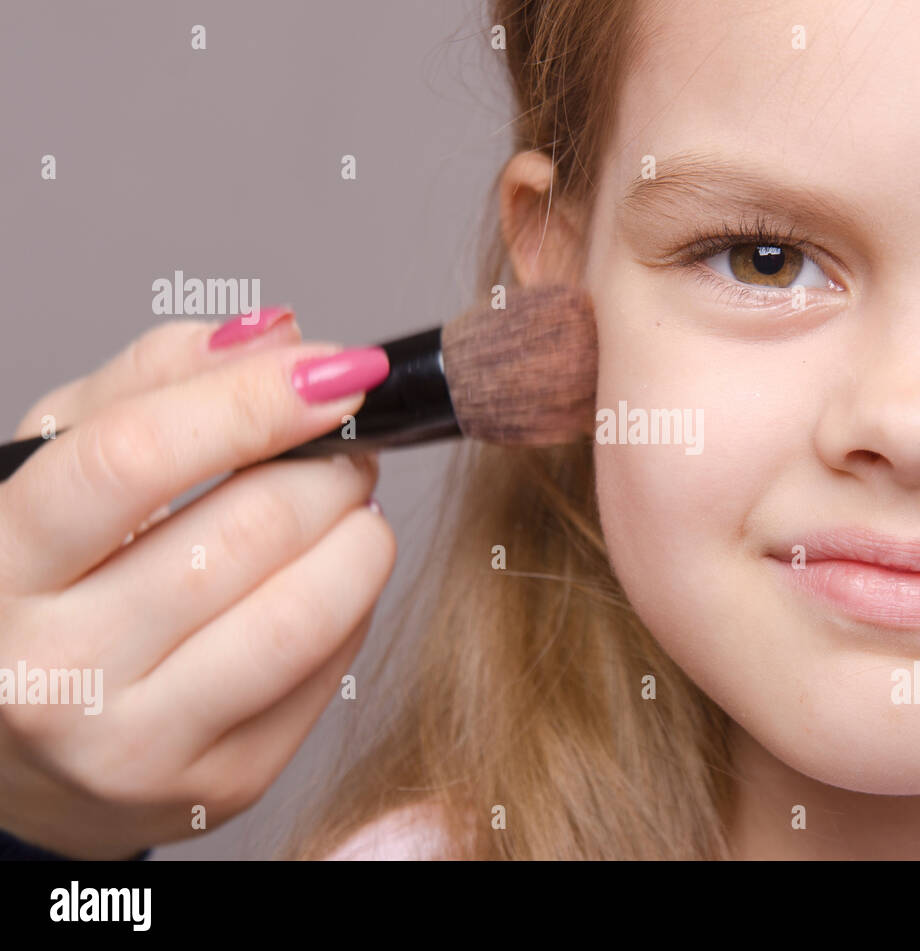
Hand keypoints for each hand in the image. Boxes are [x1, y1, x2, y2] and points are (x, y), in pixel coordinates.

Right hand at [0, 313, 395, 857]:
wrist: (17, 745)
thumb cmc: (41, 585)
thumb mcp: (52, 466)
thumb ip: (153, 383)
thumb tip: (281, 336)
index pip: (132, 461)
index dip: (251, 402)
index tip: (337, 370)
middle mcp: (54, 674)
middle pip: (237, 537)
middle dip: (325, 470)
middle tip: (348, 444)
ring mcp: (137, 745)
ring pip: (301, 614)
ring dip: (358, 537)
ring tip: (348, 505)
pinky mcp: (217, 785)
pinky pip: (327, 672)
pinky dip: (351, 606)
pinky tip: (325, 580)